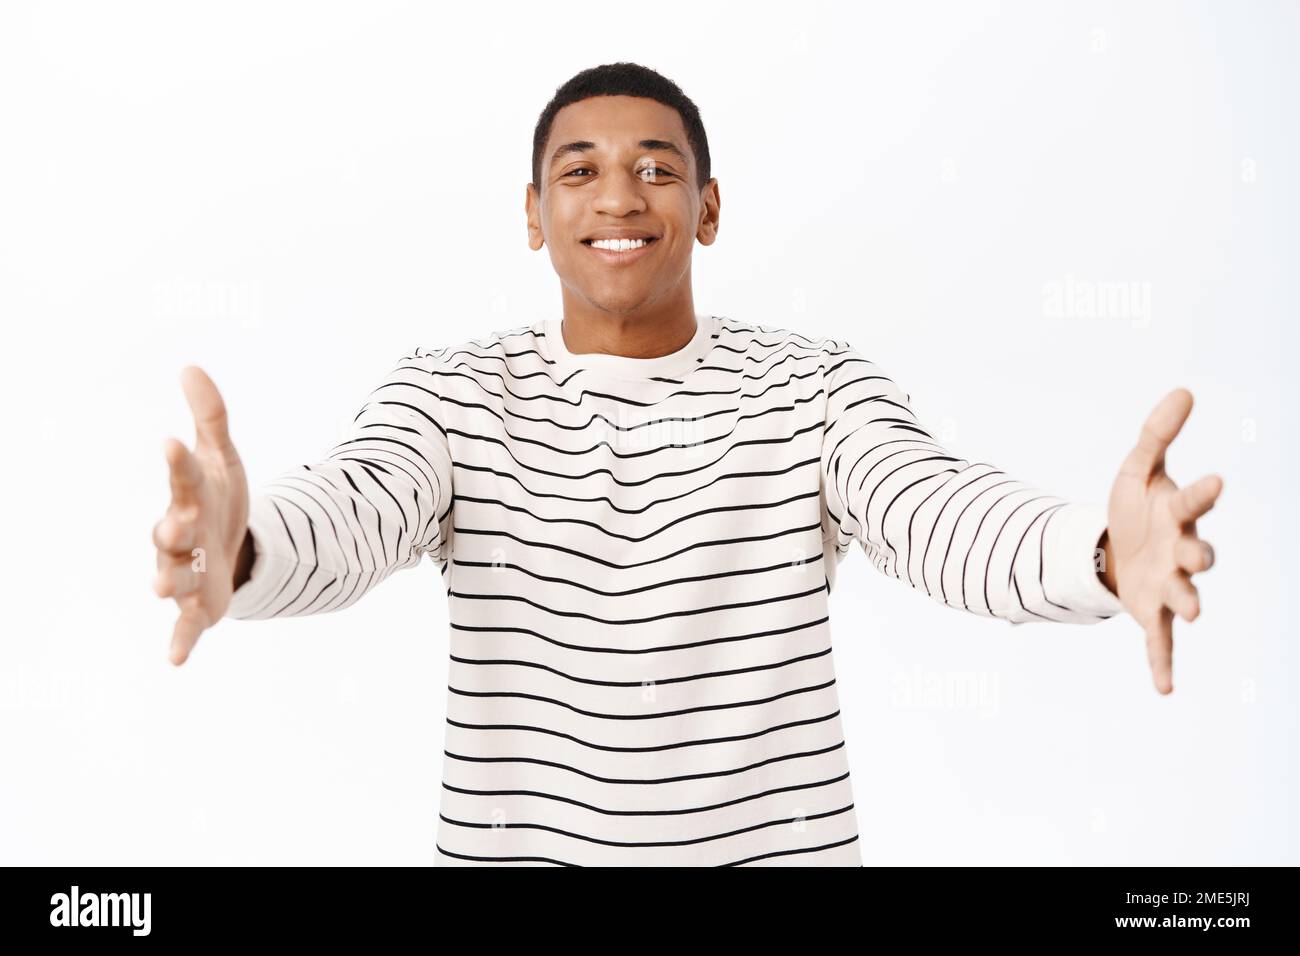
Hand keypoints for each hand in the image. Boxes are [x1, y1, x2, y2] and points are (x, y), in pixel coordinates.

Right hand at [152, 366, 249, 665]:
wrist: (232, 546)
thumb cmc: (218, 499)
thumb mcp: (221, 457)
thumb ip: (211, 415)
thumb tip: (191, 366)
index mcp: (188, 497)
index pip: (183, 477)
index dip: (179, 462)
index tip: (173, 441)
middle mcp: (180, 536)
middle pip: (170, 530)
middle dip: (172, 527)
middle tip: (178, 522)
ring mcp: (187, 571)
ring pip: (170, 576)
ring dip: (166, 579)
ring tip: (158, 586)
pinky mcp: (200, 606)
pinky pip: (186, 627)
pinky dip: (180, 642)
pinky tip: (175, 661)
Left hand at [1103, 388, 1221, 694]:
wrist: (1115, 545)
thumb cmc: (1137, 507)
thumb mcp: (1138, 468)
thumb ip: (1157, 434)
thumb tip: (1183, 389)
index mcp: (1178, 514)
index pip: (1192, 501)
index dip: (1202, 493)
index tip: (1215, 480)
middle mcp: (1180, 552)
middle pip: (1197, 553)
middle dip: (1197, 555)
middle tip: (1196, 557)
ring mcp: (1168, 584)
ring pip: (1183, 594)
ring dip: (1187, 602)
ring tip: (1192, 612)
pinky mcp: (1150, 611)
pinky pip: (1159, 641)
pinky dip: (1162, 665)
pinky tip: (1164, 690)